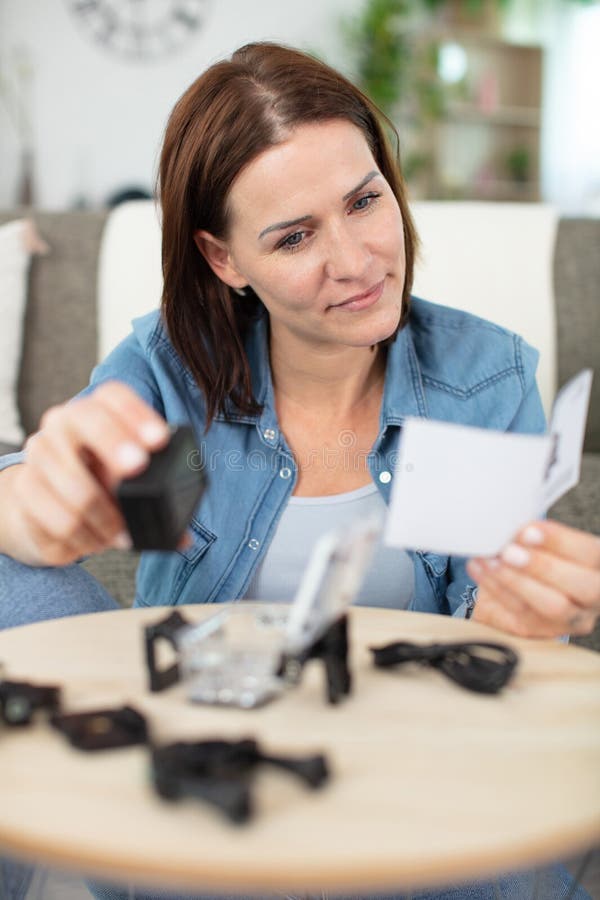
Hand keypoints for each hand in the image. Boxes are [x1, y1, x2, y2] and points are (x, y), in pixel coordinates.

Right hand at [5, 381, 170, 566]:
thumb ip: (156, 497)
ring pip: (76, 486)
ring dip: (107, 519)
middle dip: (115, 444)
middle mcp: (63, 424)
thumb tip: (183, 538)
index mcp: (96, 410)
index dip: (137, 414)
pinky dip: (85, 539)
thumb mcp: (127, 482)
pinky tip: (95, 541)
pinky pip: (60, 520)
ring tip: (122, 535)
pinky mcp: (25, 488)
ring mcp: (40, 454)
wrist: (41, 503)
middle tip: (139, 469)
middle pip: (88, 421)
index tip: (159, 440)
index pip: (113, 396)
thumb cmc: (96, 484)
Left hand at [466, 521, 599, 638]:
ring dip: (515, 580)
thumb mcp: (543, 541)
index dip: (562, 542)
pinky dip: (496, 588)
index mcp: (598, 566)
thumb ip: (536, 535)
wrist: (515, 584)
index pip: (592, 554)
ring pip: (552, 606)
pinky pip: (521, 613)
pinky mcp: (541, 630)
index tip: (528, 531)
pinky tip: (480, 568)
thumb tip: (512, 525)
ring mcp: (570, 619)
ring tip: (490, 560)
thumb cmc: (534, 553)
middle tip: (509, 552)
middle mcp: (593, 597)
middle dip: (543, 567)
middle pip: (584, 587)